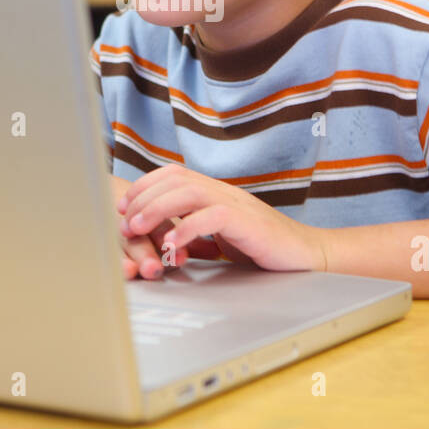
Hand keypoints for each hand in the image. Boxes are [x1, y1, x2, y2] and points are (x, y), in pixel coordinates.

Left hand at [117, 164, 327, 272]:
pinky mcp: (247, 222)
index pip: (174, 174)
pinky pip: (212, 218)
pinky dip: (187, 230)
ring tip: (137, 228)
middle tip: (124, 219)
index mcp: (215, 191)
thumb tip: (162, 233)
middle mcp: (222, 191)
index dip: (145, 185)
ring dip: (157, 209)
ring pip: (188, 192)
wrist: (305, 254)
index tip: (124, 206)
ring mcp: (235, 204)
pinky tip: (171, 245)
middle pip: (175, 179)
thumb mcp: (222, 232)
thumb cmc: (262, 246)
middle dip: (143, 197)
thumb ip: (196, 225)